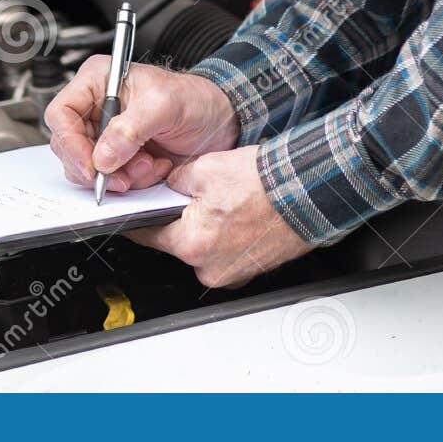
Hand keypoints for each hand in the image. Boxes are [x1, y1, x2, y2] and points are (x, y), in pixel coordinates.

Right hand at [45, 58, 238, 193]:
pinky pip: (110, 180)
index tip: (91, 167)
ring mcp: (107, 135)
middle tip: (125, 175)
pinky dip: (133, 182)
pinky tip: (155, 168)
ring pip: (88, 169)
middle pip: (69, 147)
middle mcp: (97, 107)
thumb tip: (102, 156)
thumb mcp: (165, 105)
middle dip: (97, 167)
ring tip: (150, 165)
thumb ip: (132, 129)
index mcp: (99, 81)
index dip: (70, 143)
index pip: (61, 114)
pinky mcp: (120, 157)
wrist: (220, 120)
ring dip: (120, 176)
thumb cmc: (196, 98)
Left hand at [130, 146, 312, 287]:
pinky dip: (228, 238)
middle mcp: (208, 268)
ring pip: (203, 249)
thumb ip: (175, 180)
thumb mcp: (206, 168)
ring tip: (226, 204)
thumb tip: (165, 185)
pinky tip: (240, 216)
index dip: (140, 217)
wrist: (308, 193)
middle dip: (181, 219)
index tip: (134, 212)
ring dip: (207, 229)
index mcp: (191, 243)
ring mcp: (231, 274)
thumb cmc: (265, 184)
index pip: (147, 234)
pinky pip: (226, 255)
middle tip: (198, 196)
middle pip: (177, 242)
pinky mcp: (249, 272)